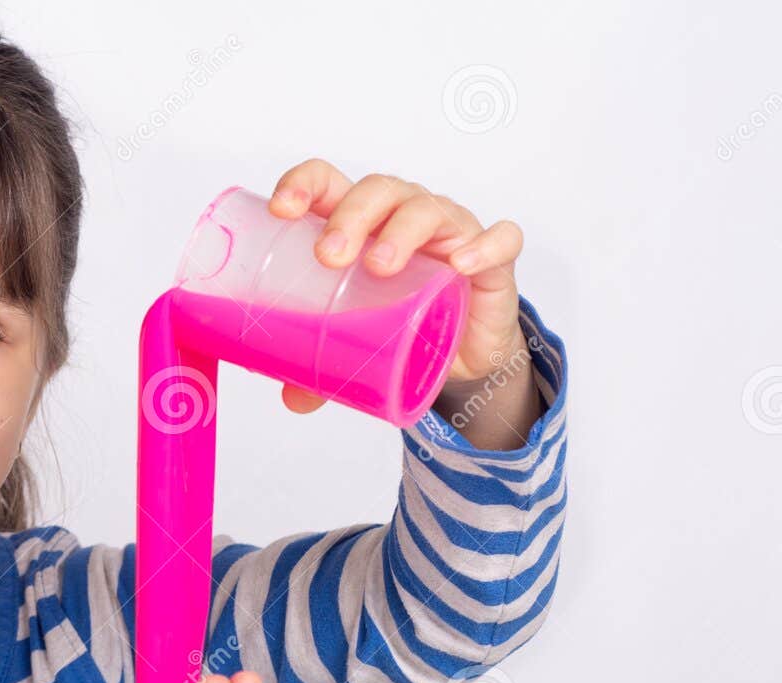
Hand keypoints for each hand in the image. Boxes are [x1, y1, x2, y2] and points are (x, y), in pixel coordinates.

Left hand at [264, 157, 527, 412]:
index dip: (303, 184)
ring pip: (427, 209)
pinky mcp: (493, 259)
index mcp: (360, 224)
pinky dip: (484, 246)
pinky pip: (500, 240)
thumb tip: (292, 401)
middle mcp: (402, 216)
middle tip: (329, 256)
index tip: (281, 212)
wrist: (462, 353)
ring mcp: (450, 232)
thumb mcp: (356, 344)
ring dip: (401, 231)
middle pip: (376, 190)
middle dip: (349, 216)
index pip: (328, 182)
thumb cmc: (402, 323)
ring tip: (380, 267)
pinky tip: (460, 262)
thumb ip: (319, 370)